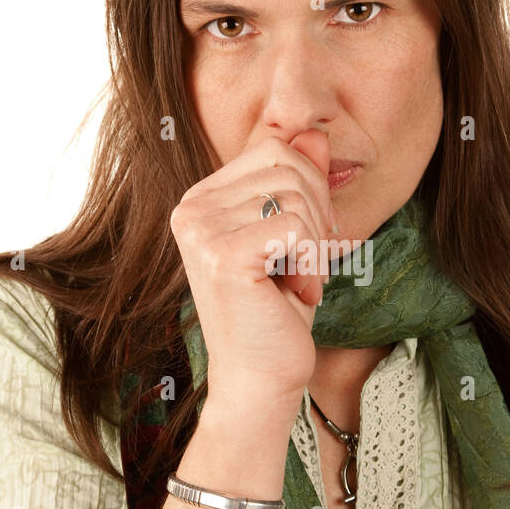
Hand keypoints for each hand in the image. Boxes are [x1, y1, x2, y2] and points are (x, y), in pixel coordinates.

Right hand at [170, 130, 334, 416]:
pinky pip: (295, 226)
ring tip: (300, 282)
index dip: (310, 188)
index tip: (308, 239)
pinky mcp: (222, 255)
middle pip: (288, 164)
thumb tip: (311, 130)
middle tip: (309, 263)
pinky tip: (297, 294)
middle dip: (318, 213)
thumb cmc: (276, 311)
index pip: (274, 148)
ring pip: (295, 195)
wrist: (260, 378)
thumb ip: (299, 181)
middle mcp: (191, 208)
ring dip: (316, 243)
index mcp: (201, 198)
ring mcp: (201, 230)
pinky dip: (311, 262)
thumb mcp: (294, 235)